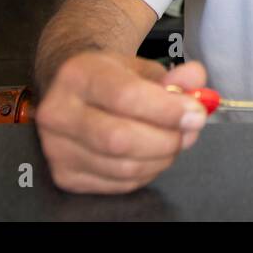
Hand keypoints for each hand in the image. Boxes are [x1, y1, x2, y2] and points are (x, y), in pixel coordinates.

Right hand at [36, 53, 209, 193]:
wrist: (77, 95)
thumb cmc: (114, 80)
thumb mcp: (144, 69)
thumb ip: (175, 76)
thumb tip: (196, 81)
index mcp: (78, 75)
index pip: (125, 96)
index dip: (167, 110)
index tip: (196, 113)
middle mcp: (58, 112)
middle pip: (120, 138)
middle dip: (166, 139)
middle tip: (190, 131)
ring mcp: (56, 148)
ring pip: (122, 167)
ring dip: (161, 158)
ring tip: (175, 141)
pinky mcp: (65, 176)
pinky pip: (118, 184)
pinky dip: (146, 173)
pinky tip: (153, 156)